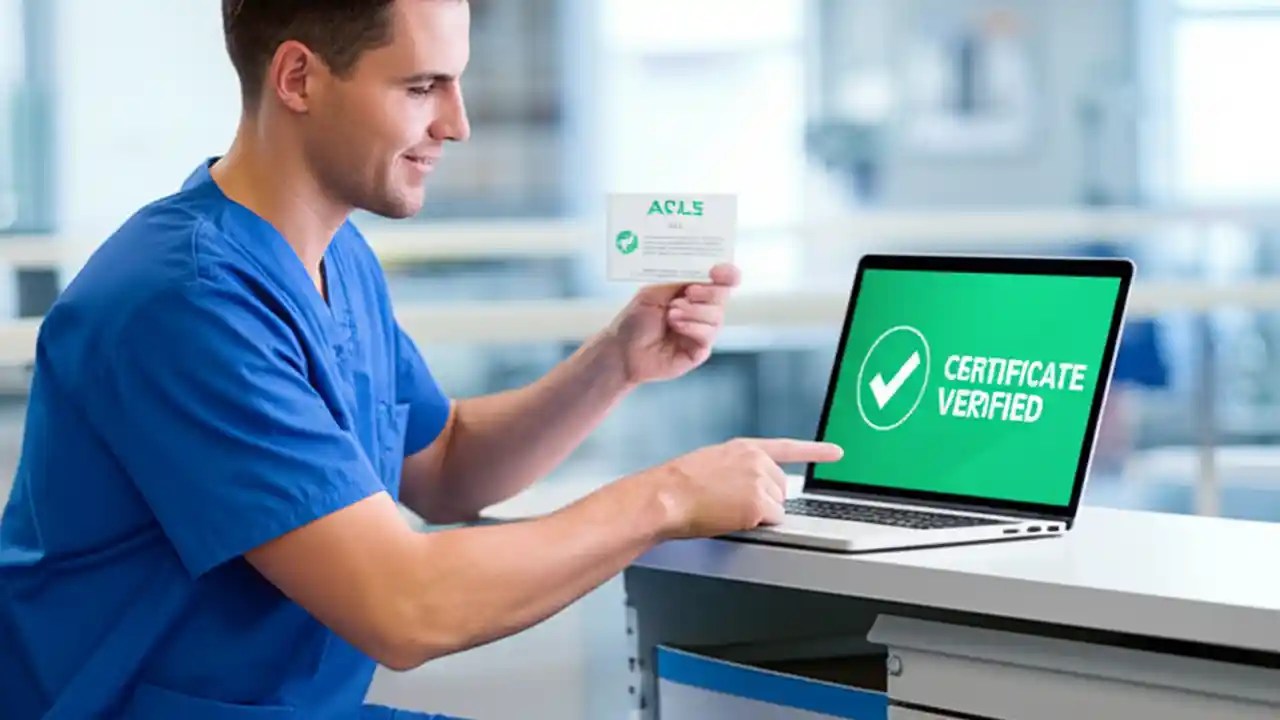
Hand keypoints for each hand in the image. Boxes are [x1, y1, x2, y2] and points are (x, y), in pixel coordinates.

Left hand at [604, 263, 739, 384]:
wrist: (622, 350)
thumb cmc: (635, 321)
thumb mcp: (653, 293)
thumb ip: (677, 281)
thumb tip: (700, 271)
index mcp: (692, 292)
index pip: (721, 281)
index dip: (726, 274)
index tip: (716, 271)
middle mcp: (701, 310)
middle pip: (723, 296)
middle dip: (708, 292)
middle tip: (689, 292)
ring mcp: (702, 331)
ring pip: (717, 316)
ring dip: (694, 311)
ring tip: (671, 313)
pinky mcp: (700, 351)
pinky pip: (708, 336)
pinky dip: (693, 327)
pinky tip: (676, 325)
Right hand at [644, 438, 843, 539]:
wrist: (666, 495)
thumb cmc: (678, 485)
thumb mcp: (711, 464)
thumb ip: (738, 468)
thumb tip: (749, 486)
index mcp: (744, 448)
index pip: (788, 448)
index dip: (816, 451)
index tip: (837, 452)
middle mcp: (757, 461)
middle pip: (782, 488)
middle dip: (765, 500)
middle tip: (732, 504)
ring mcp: (760, 481)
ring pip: (778, 508)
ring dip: (758, 514)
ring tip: (726, 509)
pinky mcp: (760, 504)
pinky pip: (772, 522)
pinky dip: (757, 526)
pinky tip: (733, 518)